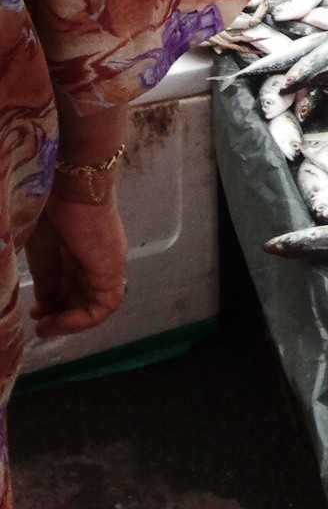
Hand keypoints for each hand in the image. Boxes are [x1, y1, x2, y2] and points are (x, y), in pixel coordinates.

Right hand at [25, 190, 127, 336]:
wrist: (69, 182)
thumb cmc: (50, 206)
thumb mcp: (41, 247)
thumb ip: (46, 275)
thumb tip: (44, 302)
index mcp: (80, 248)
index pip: (73, 284)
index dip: (54, 303)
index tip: (35, 312)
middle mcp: (97, 257)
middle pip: (84, 296)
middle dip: (60, 315)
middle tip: (40, 323)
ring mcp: (107, 262)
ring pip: (96, 303)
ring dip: (70, 320)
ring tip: (47, 326)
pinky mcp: (111, 267)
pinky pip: (105, 304)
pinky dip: (83, 319)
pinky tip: (59, 320)